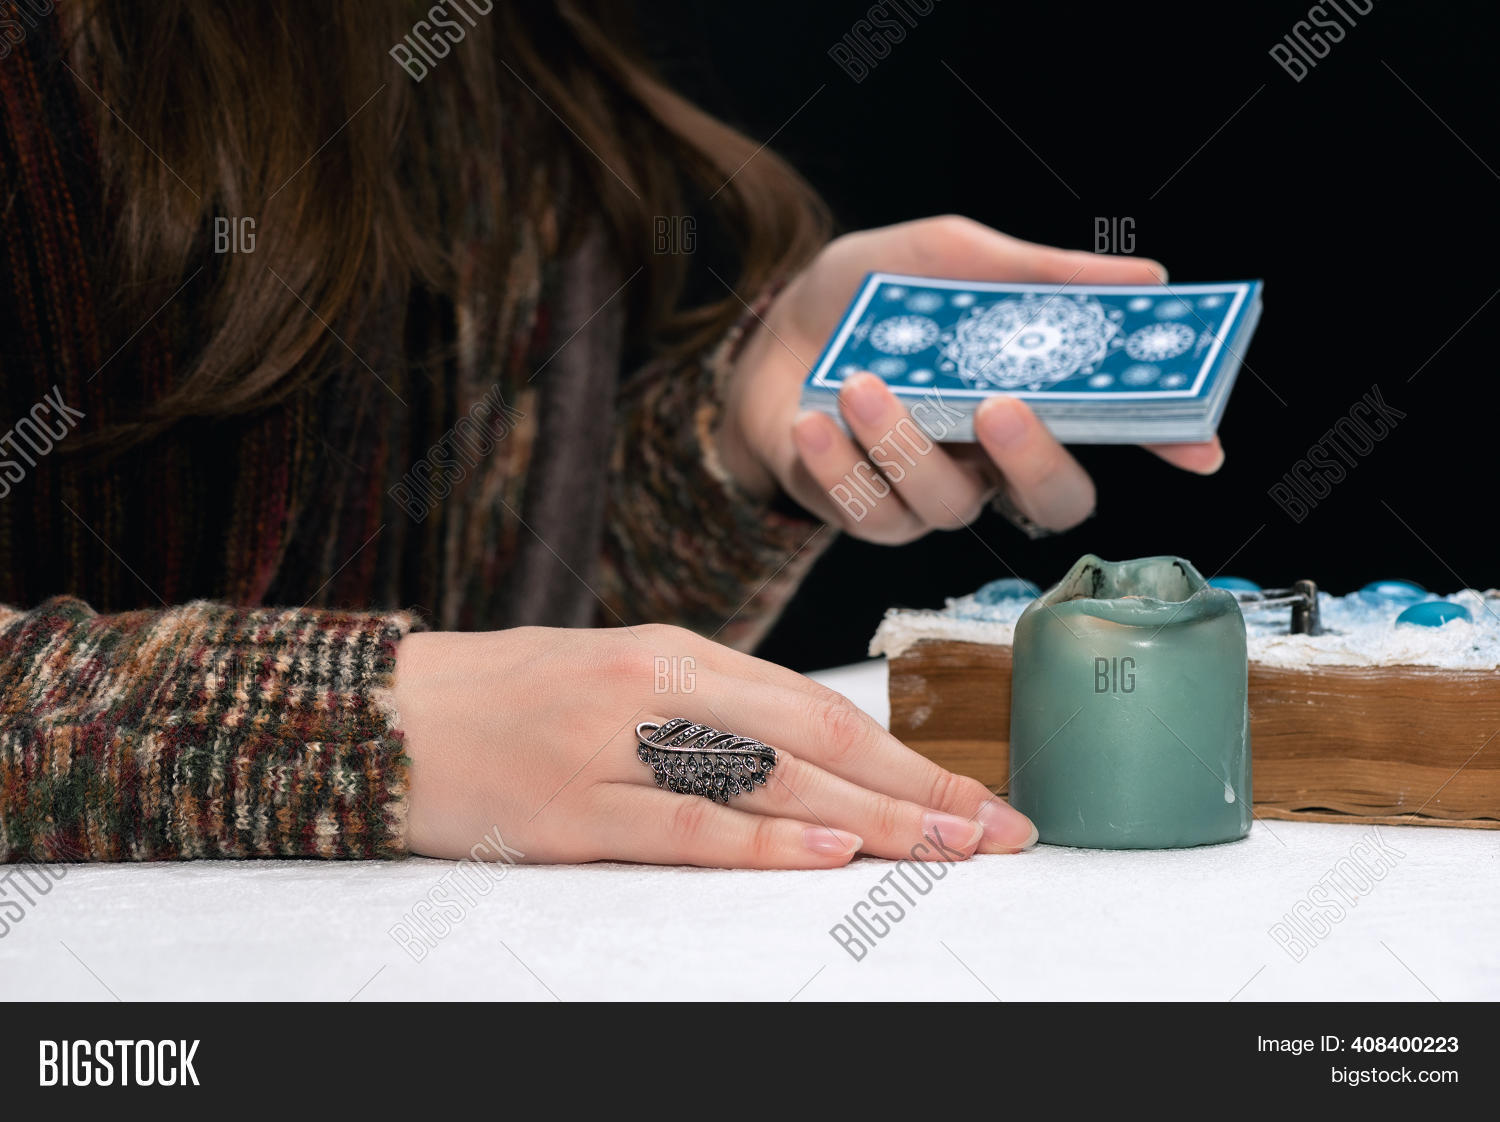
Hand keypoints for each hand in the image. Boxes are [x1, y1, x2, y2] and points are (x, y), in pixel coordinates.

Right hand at [395, 625, 1035, 865]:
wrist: (381, 716)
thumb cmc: (509, 697)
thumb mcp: (619, 675)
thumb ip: (711, 708)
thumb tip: (814, 756)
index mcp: (675, 649)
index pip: (818, 706)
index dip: (907, 753)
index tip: (976, 791)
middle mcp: (656, 686)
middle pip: (815, 739)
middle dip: (918, 789)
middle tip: (997, 828)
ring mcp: (612, 746)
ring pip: (767, 780)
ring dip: (869, 817)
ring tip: (948, 846)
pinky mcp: (570, 808)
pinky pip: (684, 824)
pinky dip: (762, 839)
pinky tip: (828, 851)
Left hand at [718, 215, 1225, 543]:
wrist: (766, 333)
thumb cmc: (869, 298)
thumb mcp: (947, 258)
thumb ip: (1033, 273)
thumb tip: (1147, 279)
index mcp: (1031, 396)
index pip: (1116, 431)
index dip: (1164, 443)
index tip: (1200, 447)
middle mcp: (992, 459)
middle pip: (1050, 501)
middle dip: (1033, 460)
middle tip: (998, 406)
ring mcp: (930, 493)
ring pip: (947, 507)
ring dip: (904, 444)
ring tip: (860, 381)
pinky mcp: (864, 513)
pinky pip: (866, 512)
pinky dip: (840, 464)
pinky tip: (814, 419)